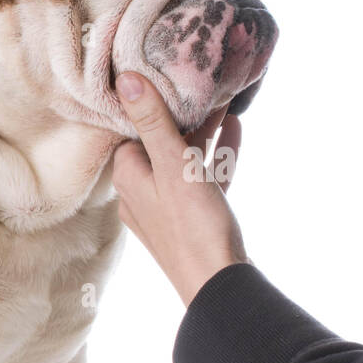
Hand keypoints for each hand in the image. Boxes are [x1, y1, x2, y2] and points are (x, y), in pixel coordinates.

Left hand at [111, 72, 248, 304]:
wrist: (219, 284)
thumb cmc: (192, 224)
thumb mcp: (173, 164)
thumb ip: (152, 121)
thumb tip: (125, 79)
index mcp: (129, 180)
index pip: (128, 133)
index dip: (144, 106)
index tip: (161, 78)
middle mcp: (142, 194)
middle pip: (158, 144)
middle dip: (180, 116)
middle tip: (199, 83)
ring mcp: (169, 208)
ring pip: (184, 160)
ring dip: (203, 132)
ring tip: (222, 100)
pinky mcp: (196, 218)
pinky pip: (205, 177)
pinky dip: (218, 154)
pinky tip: (237, 128)